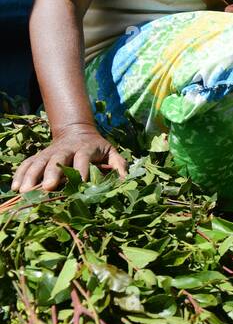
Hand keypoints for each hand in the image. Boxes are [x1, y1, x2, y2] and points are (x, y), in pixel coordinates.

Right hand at [11, 124, 128, 193]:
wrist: (77, 132)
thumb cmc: (97, 148)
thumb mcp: (111, 152)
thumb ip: (119, 164)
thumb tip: (125, 180)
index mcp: (85, 148)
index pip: (83, 158)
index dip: (82, 170)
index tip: (80, 184)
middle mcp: (65, 149)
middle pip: (57, 159)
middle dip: (51, 173)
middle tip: (47, 188)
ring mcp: (50, 152)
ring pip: (39, 161)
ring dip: (31, 175)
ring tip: (25, 191)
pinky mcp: (40, 155)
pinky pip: (27, 163)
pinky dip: (20, 173)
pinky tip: (15, 187)